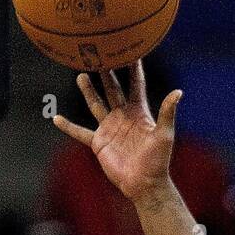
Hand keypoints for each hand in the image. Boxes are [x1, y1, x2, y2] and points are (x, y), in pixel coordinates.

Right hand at [53, 62, 181, 204]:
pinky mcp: (99, 143)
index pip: (136, 85)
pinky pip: (80, 132)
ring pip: (96, 104)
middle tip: (99, 54)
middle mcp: (123, 117)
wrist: (144, 184)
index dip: (134, 68)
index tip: (131, 50)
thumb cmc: (158, 161)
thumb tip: (178, 92)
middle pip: (113, 90)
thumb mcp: (164, 134)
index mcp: (139, 112)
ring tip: (81, 75)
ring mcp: (109, 128)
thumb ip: (167, 112)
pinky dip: (68, 127)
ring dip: (88, 91)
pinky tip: (56, 119)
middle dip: (107, 73)